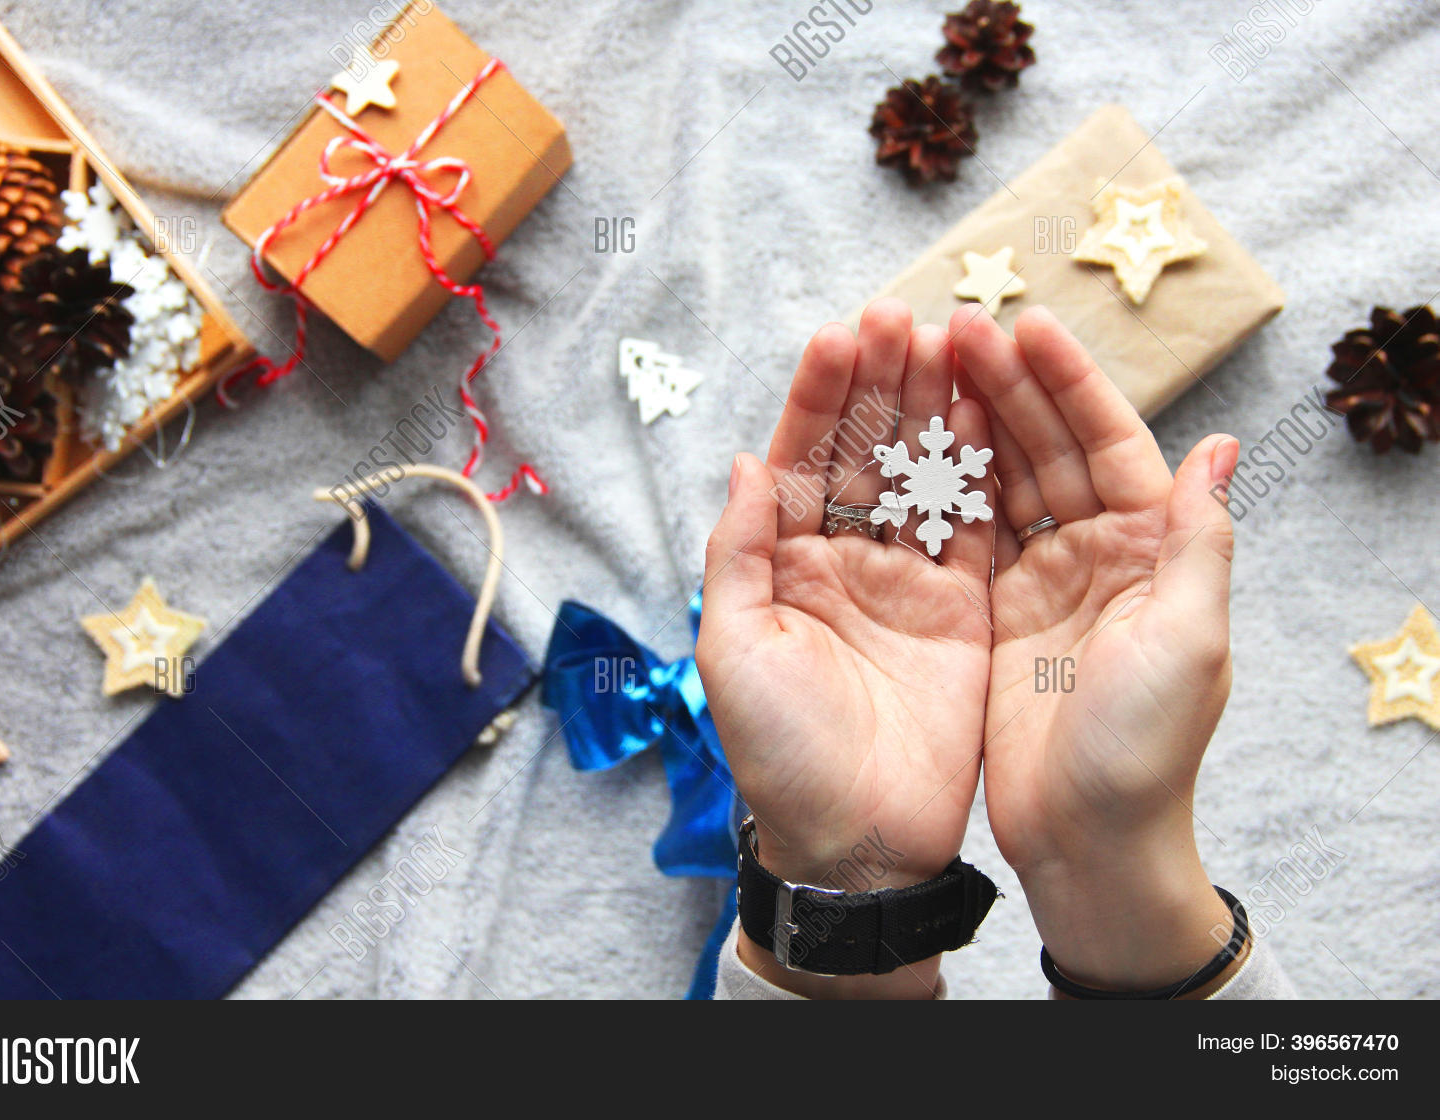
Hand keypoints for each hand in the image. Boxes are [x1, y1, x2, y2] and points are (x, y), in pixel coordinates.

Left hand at [696, 300, 995, 995]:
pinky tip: (989, 412)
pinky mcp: (963, 610)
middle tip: (902, 317)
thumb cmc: (778, 753)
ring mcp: (907, 582)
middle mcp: (843, 562)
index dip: (818, 398)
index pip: (800, 461)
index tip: (841, 335)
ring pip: (922, 476)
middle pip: (864, 453)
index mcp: (782, 566)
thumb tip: (745, 460)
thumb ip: (739, 552)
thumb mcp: (735, 650)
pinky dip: (983, 470)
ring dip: (933, 410)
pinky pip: (976, 526)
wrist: (858, 841)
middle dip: (879, 385)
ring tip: (950, 341)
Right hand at [952, 304, 1239, 993]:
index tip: (1026, 325)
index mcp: (1153, 551)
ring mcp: (1045, 580)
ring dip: (972, 422)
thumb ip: (1202, 540)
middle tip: (957, 326)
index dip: (1071, 383)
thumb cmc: (1146, 748)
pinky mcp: (995, 612)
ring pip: (1004, 479)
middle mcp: (1100, 554)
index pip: (1111, 443)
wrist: (1089, 840)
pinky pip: (968, 532)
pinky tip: (914, 441)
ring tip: (928, 364)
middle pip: (1052, 448)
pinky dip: (944, 485)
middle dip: (1010, 384)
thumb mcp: (1189, 640)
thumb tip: (1223, 443)